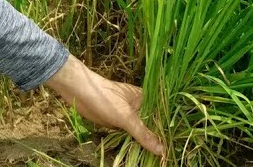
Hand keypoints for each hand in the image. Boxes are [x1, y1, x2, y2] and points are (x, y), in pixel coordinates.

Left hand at [45, 55, 165, 156]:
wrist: (79, 92)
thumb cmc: (106, 99)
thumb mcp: (126, 117)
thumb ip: (143, 134)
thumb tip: (161, 150)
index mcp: (146, 99)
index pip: (161, 117)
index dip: (166, 132)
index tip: (173, 147)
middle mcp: (139, 106)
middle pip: (151, 125)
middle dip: (155, 140)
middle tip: (165, 157)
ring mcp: (127, 114)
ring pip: (139, 131)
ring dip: (143, 143)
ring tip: (155, 159)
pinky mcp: (117, 121)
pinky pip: (128, 134)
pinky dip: (132, 142)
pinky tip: (139, 153)